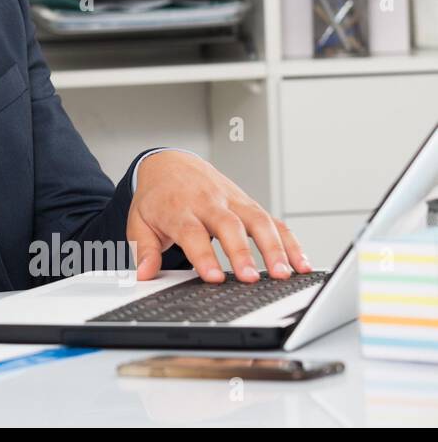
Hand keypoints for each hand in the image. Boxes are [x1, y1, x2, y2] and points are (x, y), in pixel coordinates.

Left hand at [128, 151, 313, 283]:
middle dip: (242, 252)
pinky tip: (301, 263)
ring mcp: (232, 201)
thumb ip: (143, 248)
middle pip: (229, 225)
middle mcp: (208, 202)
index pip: (192, 232)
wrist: (170, 163)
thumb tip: (143, 274)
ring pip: (257, 220)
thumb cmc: (157, 197)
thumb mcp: (139, 220)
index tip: (214, 277)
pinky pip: (273, 221)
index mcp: (178, 209)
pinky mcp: (249, 203)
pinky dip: (290, 242)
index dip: (204, 255)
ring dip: (274, 248)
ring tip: (284, 274)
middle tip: (250, 278)